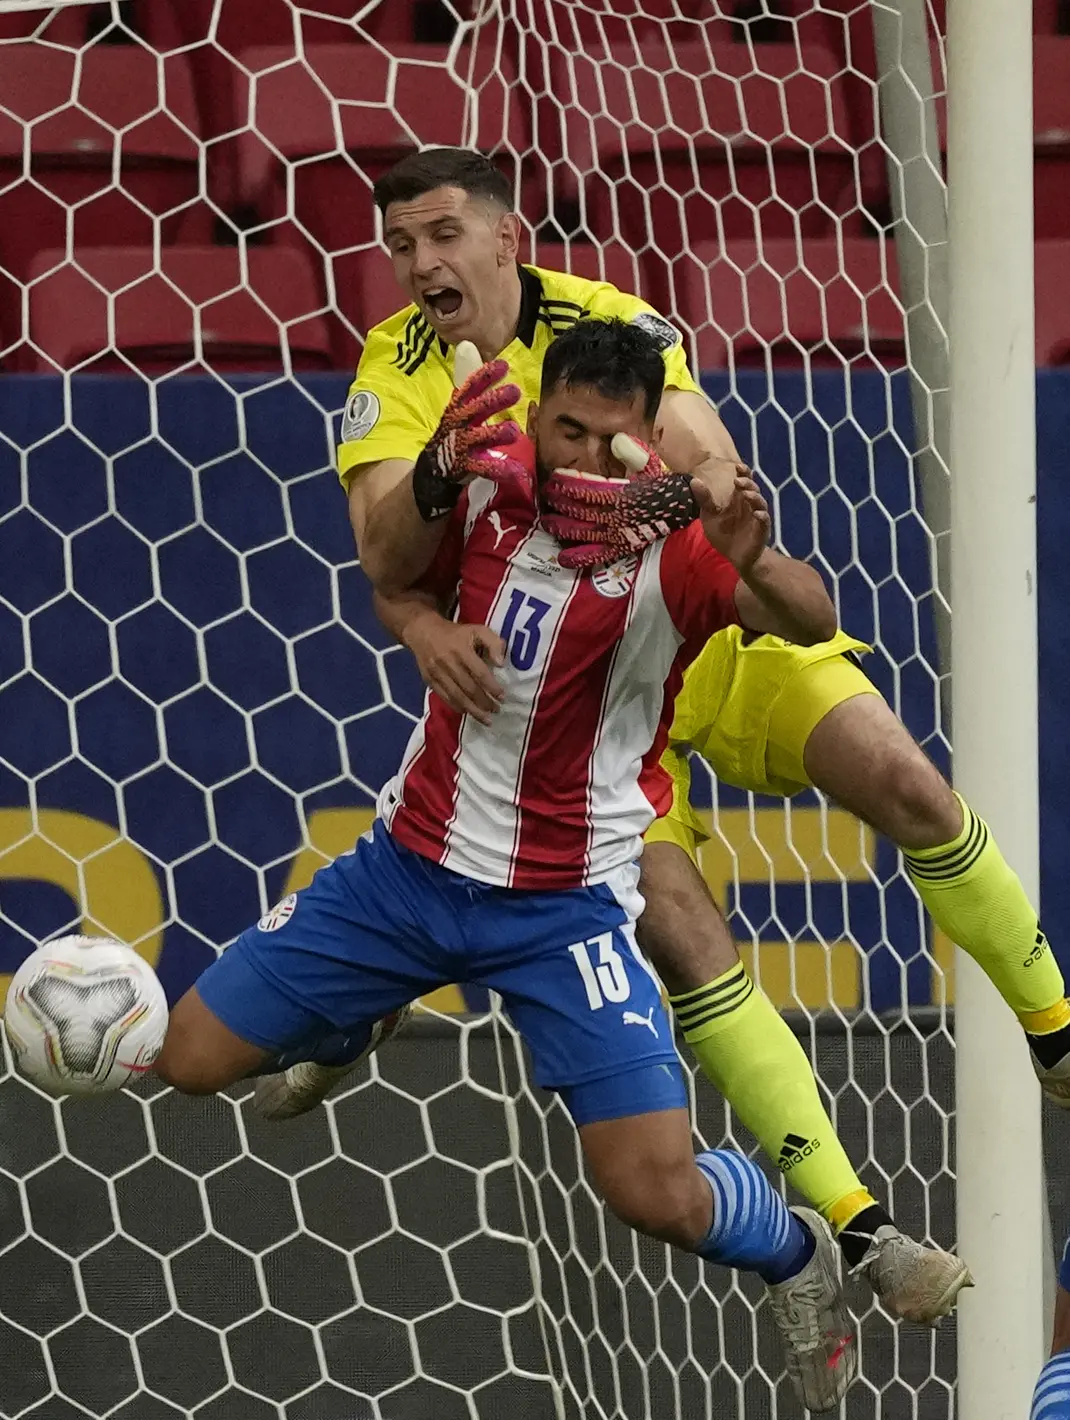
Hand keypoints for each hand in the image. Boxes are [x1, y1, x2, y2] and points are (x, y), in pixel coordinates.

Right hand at [403, 612, 506, 726]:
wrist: (423, 632)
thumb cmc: (456, 633)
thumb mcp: (477, 629)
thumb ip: (493, 643)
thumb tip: (501, 663)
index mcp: (461, 649)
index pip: (479, 672)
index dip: (492, 687)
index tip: (502, 697)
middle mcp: (447, 662)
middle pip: (468, 688)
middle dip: (484, 703)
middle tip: (496, 710)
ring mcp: (436, 673)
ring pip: (457, 696)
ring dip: (473, 710)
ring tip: (486, 719)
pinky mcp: (429, 680)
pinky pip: (445, 697)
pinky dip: (457, 706)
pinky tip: (468, 712)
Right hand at [411, 343, 525, 520]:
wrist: (430, 473)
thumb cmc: (452, 437)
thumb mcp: (459, 409)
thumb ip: (470, 384)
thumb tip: (469, 345)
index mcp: (456, 409)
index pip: (469, 388)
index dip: (484, 377)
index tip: (504, 366)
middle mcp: (456, 425)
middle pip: (474, 410)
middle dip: (493, 401)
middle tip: (515, 392)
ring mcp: (458, 447)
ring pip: (477, 438)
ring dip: (494, 434)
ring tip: (513, 431)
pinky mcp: (462, 468)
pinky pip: (480, 468)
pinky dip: (497, 470)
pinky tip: (513, 471)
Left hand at [542, 434, 697, 569]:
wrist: (681, 510)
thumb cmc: (661, 486)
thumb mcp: (649, 465)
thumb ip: (632, 452)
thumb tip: (618, 438)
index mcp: (619, 493)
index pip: (584, 489)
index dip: (564, 486)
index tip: (551, 481)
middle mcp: (614, 514)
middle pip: (577, 511)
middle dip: (557, 505)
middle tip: (544, 499)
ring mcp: (615, 534)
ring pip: (581, 532)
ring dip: (561, 528)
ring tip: (547, 522)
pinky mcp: (619, 548)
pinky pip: (596, 555)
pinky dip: (579, 558)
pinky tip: (563, 559)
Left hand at [692, 471, 770, 572]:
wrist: (735, 558)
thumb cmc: (724, 535)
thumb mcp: (710, 516)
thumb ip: (704, 499)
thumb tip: (693, 480)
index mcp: (738, 500)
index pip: (744, 481)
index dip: (744, 473)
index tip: (737, 467)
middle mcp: (750, 506)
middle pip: (753, 489)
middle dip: (748, 483)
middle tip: (738, 481)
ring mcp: (757, 518)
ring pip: (761, 503)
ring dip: (755, 497)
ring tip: (746, 494)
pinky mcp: (761, 531)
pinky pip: (765, 521)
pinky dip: (762, 517)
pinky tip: (756, 514)